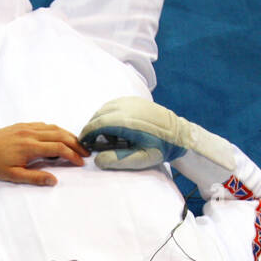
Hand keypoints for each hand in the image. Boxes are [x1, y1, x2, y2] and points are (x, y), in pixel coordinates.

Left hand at [0, 122, 88, 185]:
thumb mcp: (13, 175)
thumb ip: (35, 178)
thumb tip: (54, 180)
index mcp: (29, 147)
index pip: (58, 148)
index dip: (72, 155)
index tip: (80, 162)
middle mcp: (30, 133)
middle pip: (60, 135)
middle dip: (75, 144)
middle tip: (85, 153)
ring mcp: (26, 127)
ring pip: (53, 128)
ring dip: (67, 135)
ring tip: (77, 145)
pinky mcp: (22, 125)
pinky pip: (43, 125)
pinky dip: (55, 130)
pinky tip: (59, 137)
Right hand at [80, 97, 234, 177]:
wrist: (178, 134)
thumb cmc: (160, 148)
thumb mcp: (141, 159)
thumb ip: (118, 160)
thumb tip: (98, 159)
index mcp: (126, 122)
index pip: (97, 124)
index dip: (86, 133)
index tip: (82, 142)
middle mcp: (127, 108)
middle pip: (99, 115)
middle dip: (92, 128)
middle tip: (90, 142)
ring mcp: (131, 101)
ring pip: (105, 108)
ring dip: (100, 121)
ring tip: (107, 137)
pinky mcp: (135, 100)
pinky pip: (114, 105)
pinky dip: (109, 114)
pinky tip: (116, 127)